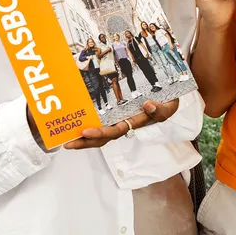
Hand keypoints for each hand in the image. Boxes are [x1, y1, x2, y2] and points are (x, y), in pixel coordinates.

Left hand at [64, 99, 178, 149]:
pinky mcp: (113, 107)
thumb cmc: (167, 100)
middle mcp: (123, 122)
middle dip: (85, 142)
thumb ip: (160, 110)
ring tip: (66, 137)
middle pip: (101, 137)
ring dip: (82, 137)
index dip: (100, 133)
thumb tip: (147, 105)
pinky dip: (86, 120)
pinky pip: (98, 117)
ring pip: (98, 130)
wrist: (168, 91)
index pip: (114, 131)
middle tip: (68, 143)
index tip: (85, 131)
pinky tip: (73, 119)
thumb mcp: (169, 106)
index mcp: (133, 122)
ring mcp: (117, 116)